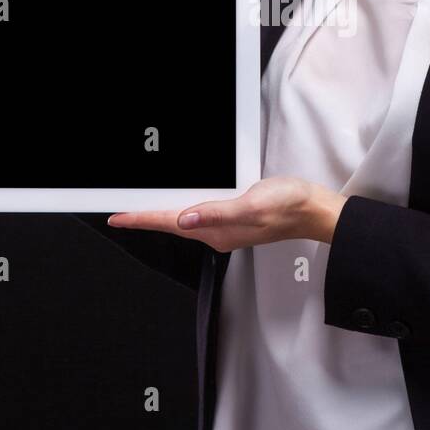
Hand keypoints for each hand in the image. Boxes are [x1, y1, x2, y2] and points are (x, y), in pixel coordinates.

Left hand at [107, 176, 347, 251]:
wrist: (312, 210)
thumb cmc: (288, 206)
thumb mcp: (251, 204)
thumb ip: (217, 213)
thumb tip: (186, 219)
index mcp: (217, 230)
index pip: (170, 223)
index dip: (141, 219)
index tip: (118, 217)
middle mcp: (216, 231)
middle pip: (172, 222)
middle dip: (146, 215)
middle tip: (122, 209)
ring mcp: (224, 225)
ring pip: (184, 217)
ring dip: (162, 211)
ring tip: (142, 204)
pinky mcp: (232, 216)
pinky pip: (200, 211)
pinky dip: (183, 205)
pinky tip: (180, 197)